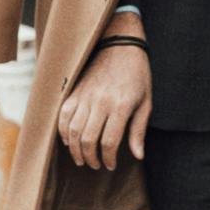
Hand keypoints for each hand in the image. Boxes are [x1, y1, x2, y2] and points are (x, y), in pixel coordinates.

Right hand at [57, 38, 151, 170]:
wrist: (120, 44)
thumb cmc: (137, 74)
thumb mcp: (145, 102)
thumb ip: (138, 130)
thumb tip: (138, 155)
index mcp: (120, 105)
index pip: (109, 142)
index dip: (108, 159)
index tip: (110, 165)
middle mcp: (100, 102)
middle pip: (87, 139)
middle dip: (90, 158)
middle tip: (95, 165)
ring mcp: (85, 95)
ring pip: (72, 131)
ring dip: (75, 150)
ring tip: (81, 158)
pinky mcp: (74, 91)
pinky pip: (63, 116)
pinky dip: (63, 132)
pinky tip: (70, 141)